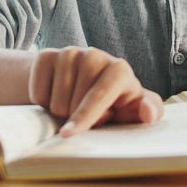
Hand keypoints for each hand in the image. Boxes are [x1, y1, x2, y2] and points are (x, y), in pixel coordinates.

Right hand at [28, 47, 163, 136]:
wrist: (83, 86)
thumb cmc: (115, 104)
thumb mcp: (134, 110)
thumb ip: (149, 112)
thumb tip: (148, 113)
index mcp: (119, 70)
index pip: (99, 95)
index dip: (84, 116)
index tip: (68, 134)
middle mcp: (95, 55)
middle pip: (72, 103)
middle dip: (74, 119)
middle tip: (85, 116)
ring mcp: (70, 52)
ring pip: (54, 101)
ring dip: (59, 113)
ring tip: (73, 106)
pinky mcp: (47, 55)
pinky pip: (37, 92)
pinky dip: (43, 103)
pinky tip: (56, 96)